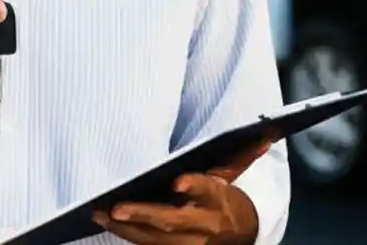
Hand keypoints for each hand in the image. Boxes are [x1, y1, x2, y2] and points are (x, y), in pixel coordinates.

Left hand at [91, 135, 275, 243]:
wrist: (237, 235)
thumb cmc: (222, 197)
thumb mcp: (230, 176)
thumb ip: (240, 155)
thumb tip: (266, 133)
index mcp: (217, 199)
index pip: (207, 189)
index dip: (194, 185)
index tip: (177, 181)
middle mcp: (204, 224)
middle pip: (172, 221)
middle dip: (144, 215)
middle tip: (117, 206)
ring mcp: (190, 243)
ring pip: (155, 239)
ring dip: (126, 227)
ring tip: (100, 212)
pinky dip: (127, 234)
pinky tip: (106, 221)